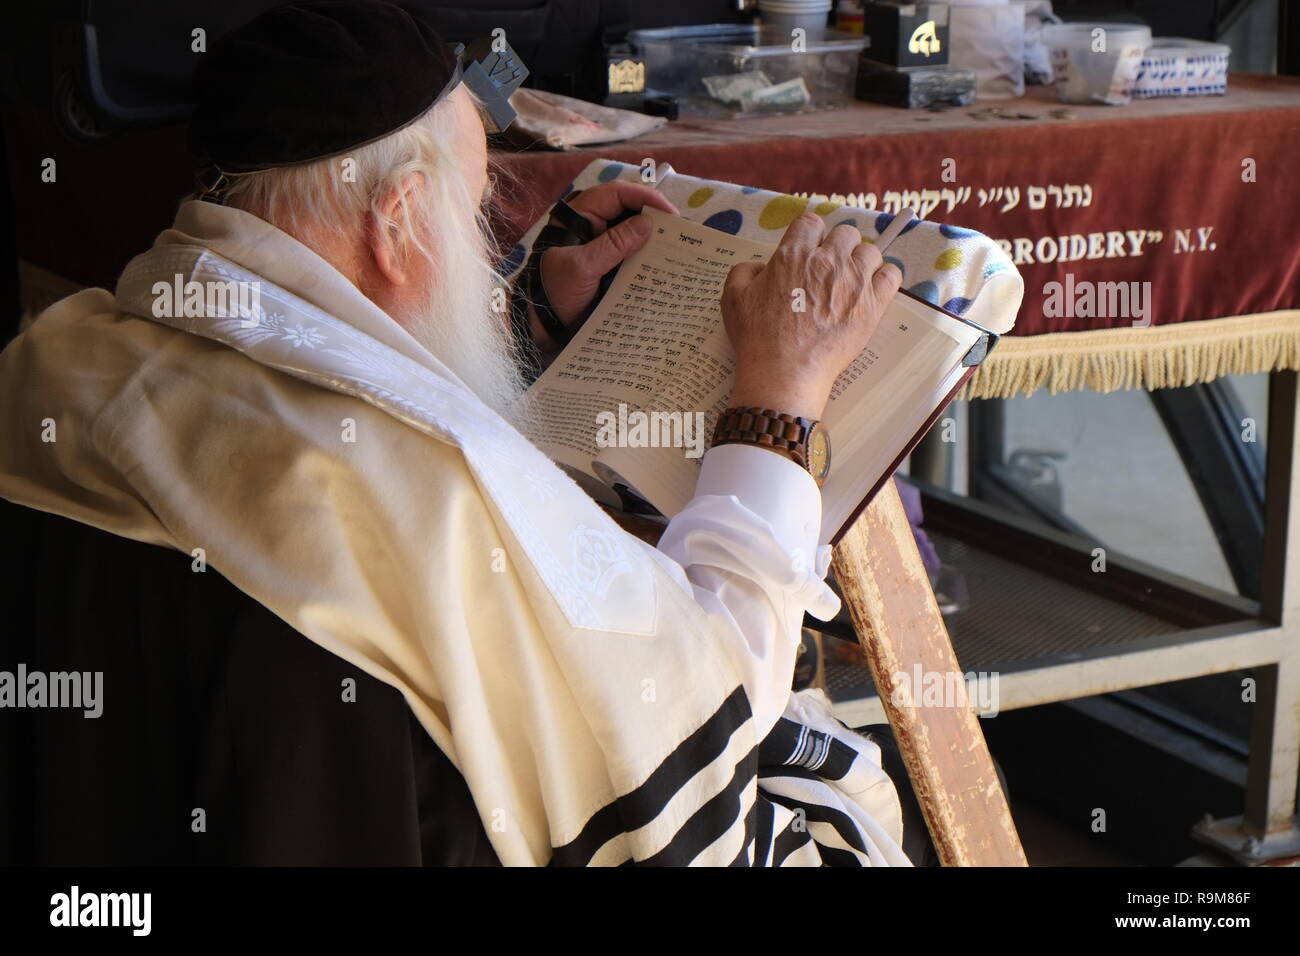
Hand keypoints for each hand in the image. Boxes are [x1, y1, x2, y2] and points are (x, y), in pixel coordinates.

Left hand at [531, 181, 678, 346]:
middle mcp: (594, 223)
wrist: (543, 323)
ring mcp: (603, 242)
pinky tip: (664, 263)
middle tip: (680, 232)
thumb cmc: (555, 291)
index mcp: (582, 214)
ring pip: (634, 229)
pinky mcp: (610, 262)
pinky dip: (648, 255)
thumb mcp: (583, 267)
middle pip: (631, 208)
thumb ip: (613, 245)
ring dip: (654, 237)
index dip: (646, 198)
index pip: (618, 193)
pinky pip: (632, 251)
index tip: (671, 215)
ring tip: (678, 247)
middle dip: (655, 216)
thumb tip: (648, 224)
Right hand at [721, 212, 902, 419]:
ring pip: (870, 251)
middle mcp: (826, 261)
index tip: (810, 250)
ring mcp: (853, 281)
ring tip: (850, 282)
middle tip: (829, 270)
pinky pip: (891, 275)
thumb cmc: (758, 338)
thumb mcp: (733, 297)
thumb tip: (762, 267)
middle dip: (837, 247)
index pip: (811, 222)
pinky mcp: (872, 305)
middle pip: (845, 233)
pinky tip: (872, 289)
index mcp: (793, 254)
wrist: (785, 372)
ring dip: (861, 262)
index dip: (810, 235)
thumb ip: (745, 270)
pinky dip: (884, 277)